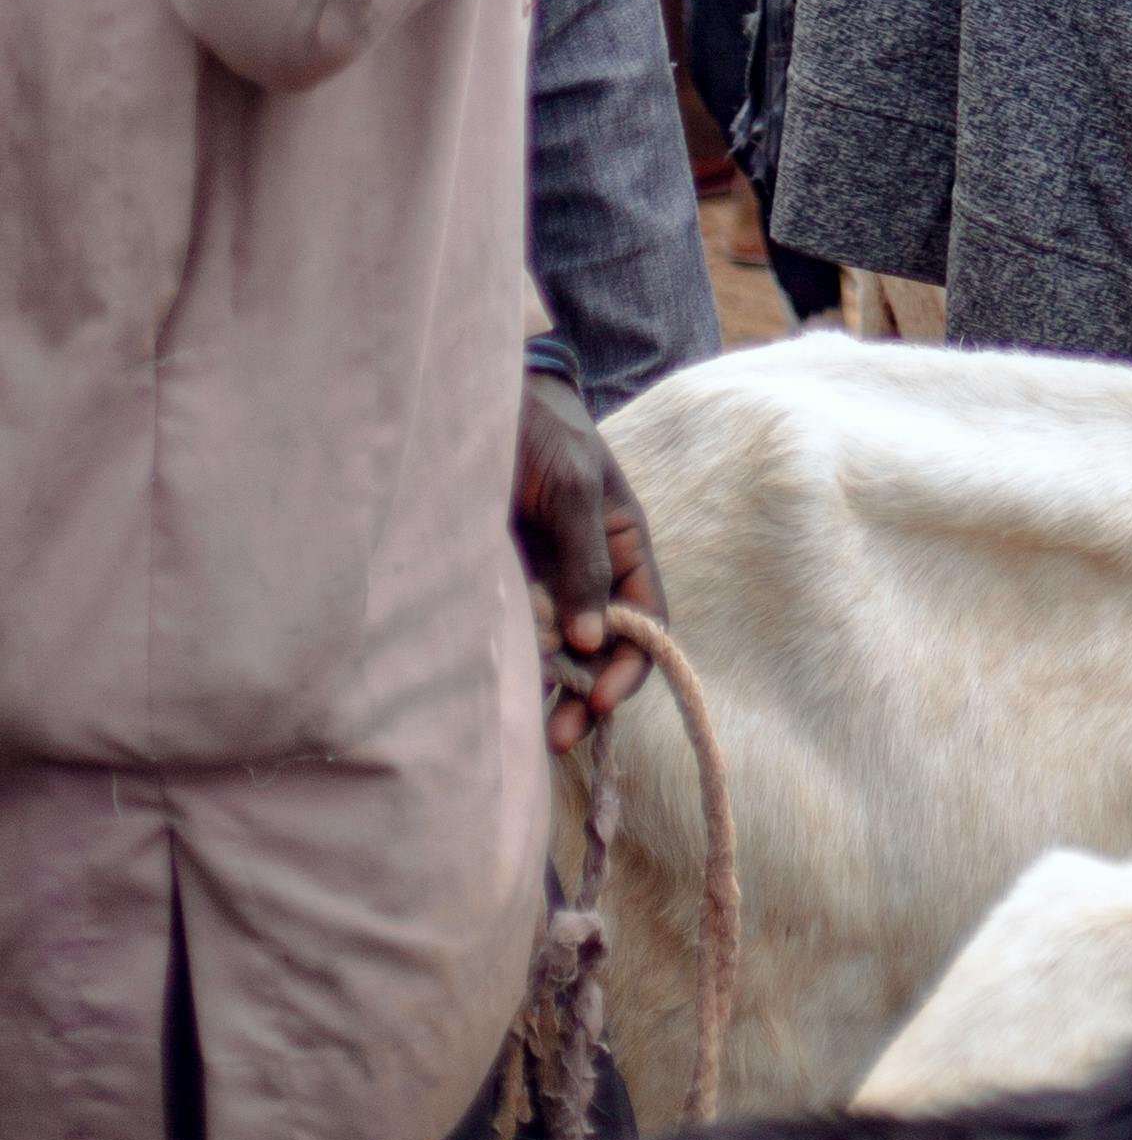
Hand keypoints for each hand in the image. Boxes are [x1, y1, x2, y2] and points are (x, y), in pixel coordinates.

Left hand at [513, 370, 660, 755]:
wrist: (476, 404)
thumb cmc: (542, 433)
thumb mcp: (575, 487)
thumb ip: (585, 560)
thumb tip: (592, 640)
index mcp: (623, 548)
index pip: (646, 621)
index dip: (632, 664)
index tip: (602, 696)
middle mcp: (589, 575)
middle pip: (604, 651)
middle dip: (591, 696)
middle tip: (562, 735)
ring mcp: (545, 586)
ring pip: (562, 657)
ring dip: (556, 695)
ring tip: (533, 731)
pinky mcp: (504, 591)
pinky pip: (520, 641)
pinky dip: (520, 671)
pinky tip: (504, 693)